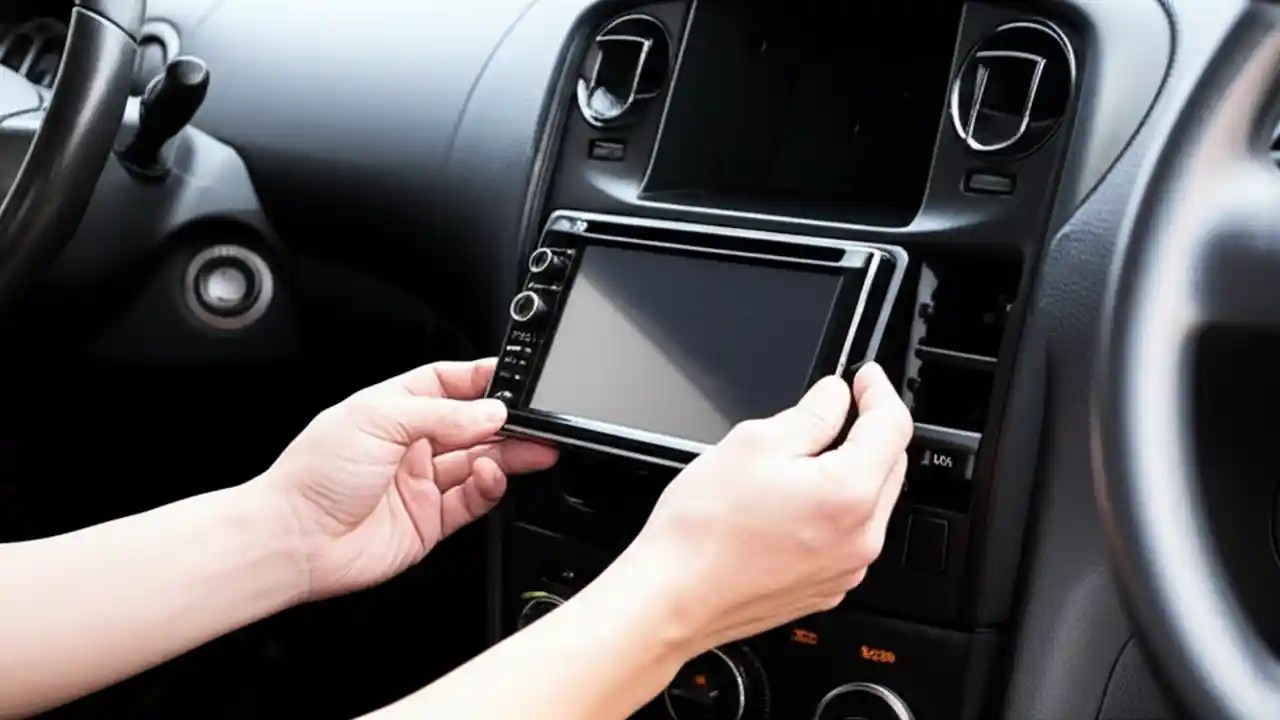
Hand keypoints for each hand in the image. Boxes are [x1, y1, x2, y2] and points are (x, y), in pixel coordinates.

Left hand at [255, 358, 558, 600]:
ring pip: (479, 463)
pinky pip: (472, 501)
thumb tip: (491, 413)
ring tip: (535, 449)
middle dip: (507, 423)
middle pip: (472, 427)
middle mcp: (410, 445)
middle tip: (537, 423)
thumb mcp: (378, 419)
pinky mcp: (430, 521)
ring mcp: (421, 484)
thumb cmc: (315, 474)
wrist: (295, 539)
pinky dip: (489, 488)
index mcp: (393, 409)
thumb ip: (443, 415)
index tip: (513, 379)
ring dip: (509, 455)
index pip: (447, 384)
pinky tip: (493, 476)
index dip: (480, 380)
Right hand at [610, 363, 911, 654]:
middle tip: (835, 409)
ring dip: (853, 471)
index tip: (865, 376)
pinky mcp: (827, 587)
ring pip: (871, 502)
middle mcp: (860, 537)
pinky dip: (836, 509)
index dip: (879, 391)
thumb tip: (834, 398)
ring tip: (800, 459)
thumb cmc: (703, 530)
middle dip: (869, 431)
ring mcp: (846, 569)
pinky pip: (850, 536)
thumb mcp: (754, 444)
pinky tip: (792, 501)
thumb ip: (810, 414)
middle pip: (890, 465)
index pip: (892, 427)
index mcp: (849, 493)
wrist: (673, 598)